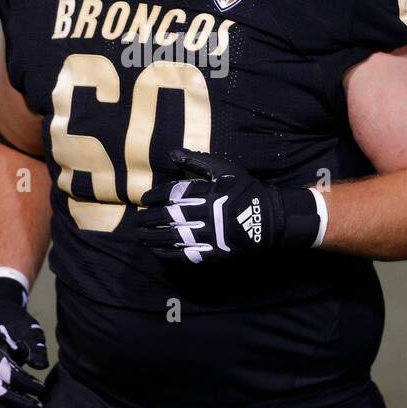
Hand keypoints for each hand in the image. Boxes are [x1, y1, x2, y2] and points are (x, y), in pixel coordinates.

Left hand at [135, 148, 323, 263]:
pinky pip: (186, 254)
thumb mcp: (224, 169)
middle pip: (169, 216)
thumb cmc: (244, 189)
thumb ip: (197, 160)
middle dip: (149, 217)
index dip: (155, 196)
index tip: (144, 199)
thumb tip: (172, 153)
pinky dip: (169, 253)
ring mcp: (210, 235)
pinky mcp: (214, 252)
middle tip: (138, 218)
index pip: (172, 194)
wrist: (268, 218)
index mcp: (207, 192)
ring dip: (153, 236)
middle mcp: (206, 214)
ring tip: (140, 235)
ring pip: (174, 236)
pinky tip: (156, 251)